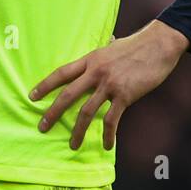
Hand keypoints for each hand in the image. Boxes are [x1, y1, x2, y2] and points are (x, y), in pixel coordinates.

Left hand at [29, 21, 189, 150]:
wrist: (158, 45)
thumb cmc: (137, 45)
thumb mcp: (113, 46)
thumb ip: (104, 52)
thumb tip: (106, 44)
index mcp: (91, 59)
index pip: (62, 73)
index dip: (45, 85)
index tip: (32, 96)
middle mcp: (96, 72)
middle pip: (67, 95)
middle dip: (52, 113)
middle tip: (42, 126)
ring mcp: (109, 84)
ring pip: (86, 112)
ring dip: (77, 131)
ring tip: (72, 145)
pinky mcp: (125, 95)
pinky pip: (112, 120)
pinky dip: (108, 135)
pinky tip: (106, 145)